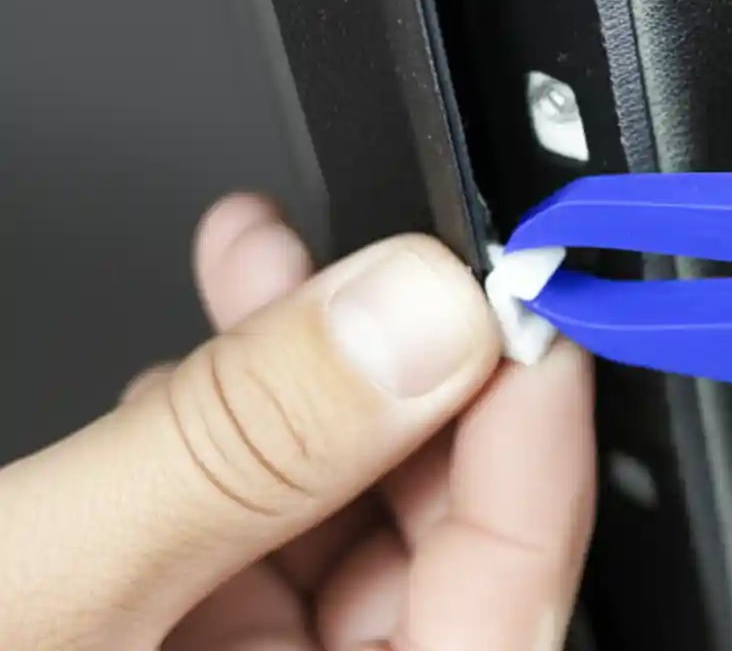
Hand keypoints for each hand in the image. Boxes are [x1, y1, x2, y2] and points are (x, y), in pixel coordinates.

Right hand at [0, 194, 595, 649]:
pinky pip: (248, 526)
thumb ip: (239, 452)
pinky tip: (220, 337)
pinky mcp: (165, 643)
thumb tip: (413, 318)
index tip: (527, 318)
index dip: (533, 449)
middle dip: (414, 390)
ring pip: (337, 520)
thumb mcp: (38, 593)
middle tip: (399, 276)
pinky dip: (236, 422)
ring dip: (319, 381)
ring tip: (282, 268)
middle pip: (433, 553)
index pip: (509, 604)